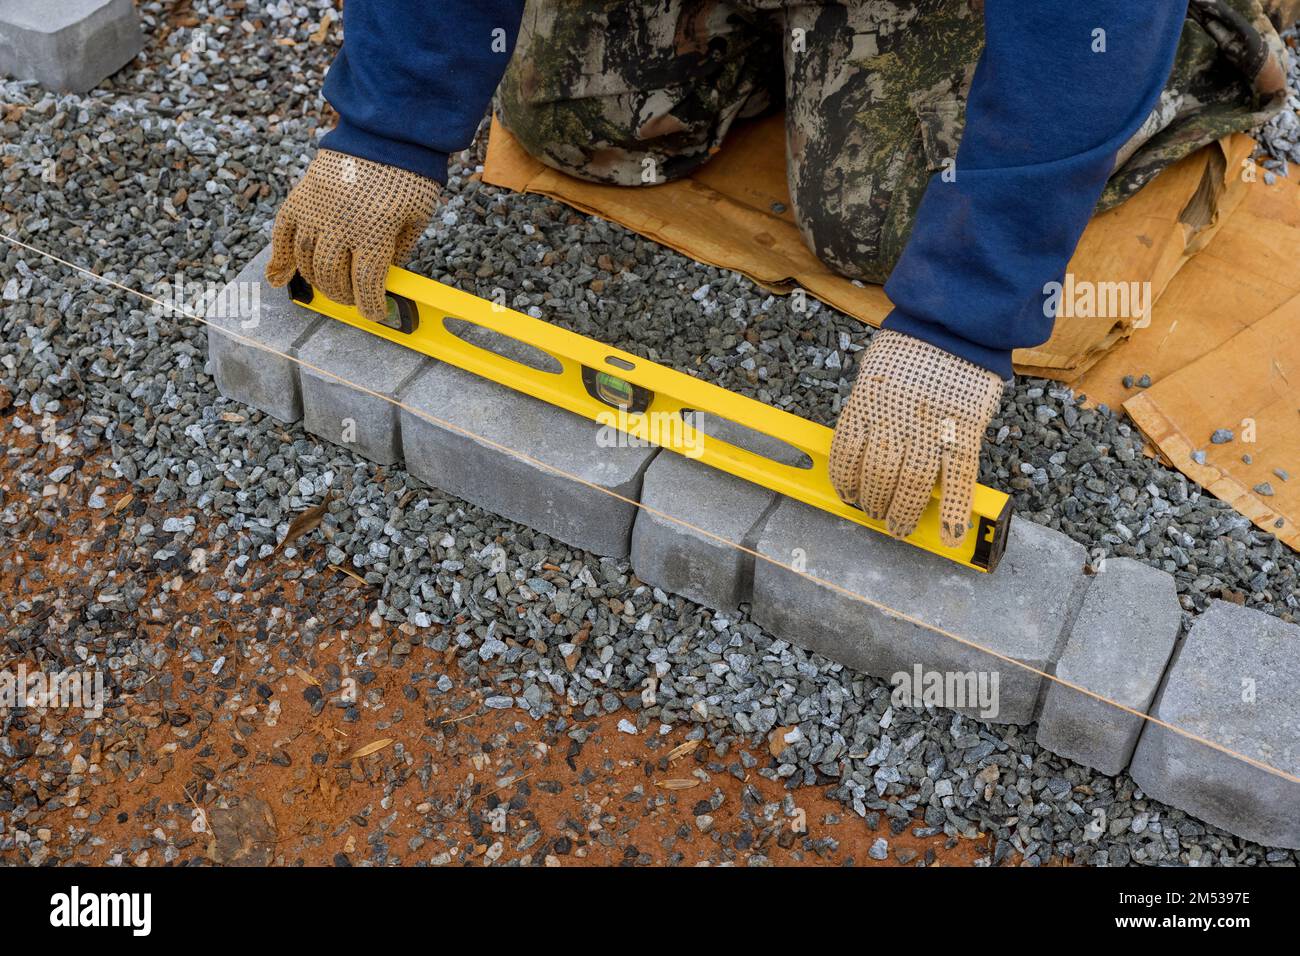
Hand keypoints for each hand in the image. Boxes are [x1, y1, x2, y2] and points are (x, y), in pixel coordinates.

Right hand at [265, 149, 438, 320]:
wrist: (385, 131)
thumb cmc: (408, 175)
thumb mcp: (417, 218)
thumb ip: (399, 250)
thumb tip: (386, 277)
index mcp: (374, 232)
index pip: (366, 283)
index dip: (370, 305)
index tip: (375, 313)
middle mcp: (340, 225)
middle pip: (332, 275)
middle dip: (343, 294)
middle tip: (353, 298)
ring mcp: (316, 210)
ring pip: (306, 259)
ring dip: (316, 280)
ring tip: (329, 287)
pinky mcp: (301, 197)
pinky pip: (283, 233)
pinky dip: (279, 257)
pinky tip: (279, 277)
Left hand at [829, 329, 1002, 546]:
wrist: (955, 323)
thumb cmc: (913, 347)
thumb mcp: (877, 372)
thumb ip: (871, 408)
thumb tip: (862, 446)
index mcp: (867, 402)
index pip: (846, 452)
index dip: (844, 480)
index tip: (846, 494)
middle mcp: (894, 418)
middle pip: (876, 474)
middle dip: (872, 502)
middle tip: (874, 513)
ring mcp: (930, 428)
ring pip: (911, 484)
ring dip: (903, 512)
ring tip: (899, 527)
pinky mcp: (964, 432)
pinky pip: (957, 479)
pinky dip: (954, 511)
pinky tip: (951, 535)